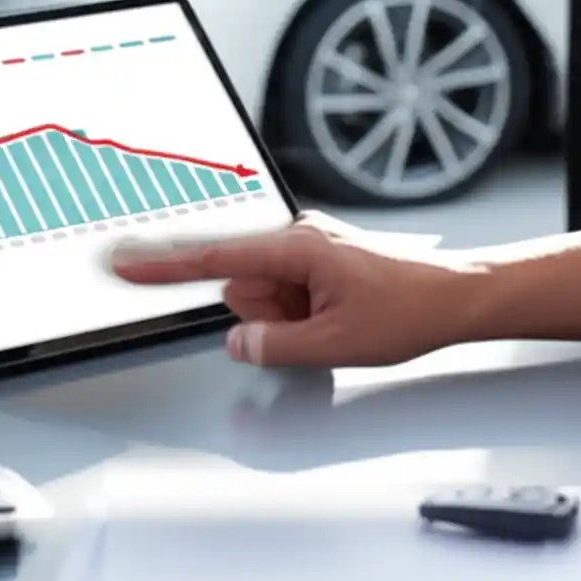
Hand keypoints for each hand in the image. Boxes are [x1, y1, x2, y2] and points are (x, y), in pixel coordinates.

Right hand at [109, 212, 478, 366]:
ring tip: (337, 321)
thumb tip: (236, 340)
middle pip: (244, 285)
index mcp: (296, 247)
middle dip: (268, 315)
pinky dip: (303, 312)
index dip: (164, 267)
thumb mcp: (333, 343)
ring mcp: (310, 246)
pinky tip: (340, 317)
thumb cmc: (408, 308)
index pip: (213, 259)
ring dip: (288, 316)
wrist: (457, 296)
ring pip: (266, 292)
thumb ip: (272, 344)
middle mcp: (299, 237)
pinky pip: (289, 291)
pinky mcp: (321, 258)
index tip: (124, 265)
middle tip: (317, 328)